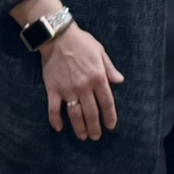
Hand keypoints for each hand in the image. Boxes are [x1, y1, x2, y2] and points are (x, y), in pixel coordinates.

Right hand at [41, 24, 123, 140]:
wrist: (57, 36)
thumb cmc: (81, 41)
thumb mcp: (100, 51)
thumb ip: (110, 68)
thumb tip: (120, 81)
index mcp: (97, 77)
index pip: (107, 102)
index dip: (110, 116)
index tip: (111, 126)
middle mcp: (84, 86)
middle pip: (91, 112)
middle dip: (95, 127)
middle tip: (96, 137)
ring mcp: (67, 89)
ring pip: (75, 114)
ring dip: (79, 128)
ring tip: (83, 137)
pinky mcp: (53, 89)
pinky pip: (54, 109)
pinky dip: (55, 120)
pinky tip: (59, 128)